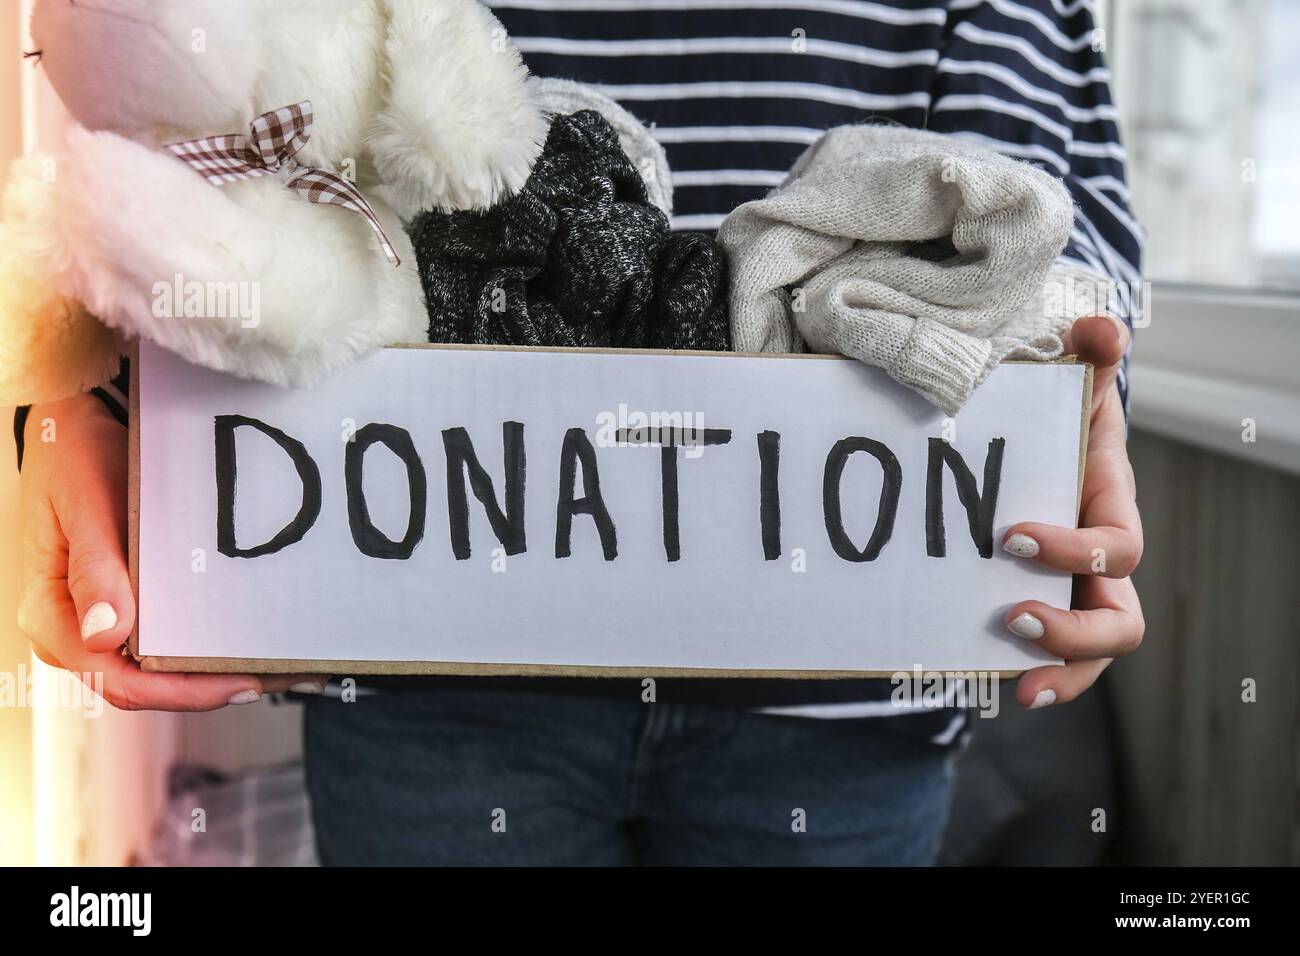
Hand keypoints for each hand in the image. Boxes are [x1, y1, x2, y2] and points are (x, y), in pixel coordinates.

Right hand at [16, 393, 325, 710]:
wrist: (78, 425)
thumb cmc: (74, 456)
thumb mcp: (83, 502)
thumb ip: (93, 568)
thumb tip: (107, 635)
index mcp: (53, 618)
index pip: (119, 680)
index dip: (180, 692)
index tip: (239, 682)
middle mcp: (76, 632)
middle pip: (148, 684)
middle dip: (214, 686)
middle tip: (284, 676)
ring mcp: (103, 622)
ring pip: (162, 668)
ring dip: (220, 670)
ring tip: (286, 665)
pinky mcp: (131, 606)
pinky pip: (170, 638)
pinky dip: (213, 642)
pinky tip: (258, 639)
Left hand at [1001, 314, 1144, 708]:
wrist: (1030, 442)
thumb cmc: (1056, 416)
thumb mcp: (1071, 384)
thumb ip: (1089, 353)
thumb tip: (1100, 328)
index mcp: (1109, 510)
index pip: (1116, 550)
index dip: (1075, 553)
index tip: (1012, 537)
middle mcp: (1097, 564)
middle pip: (1120, 622)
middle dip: (1075, 633)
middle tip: (1014, 619)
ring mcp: (1068, 591)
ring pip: (1090, 653)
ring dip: (1060, 672)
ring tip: (1018, 688)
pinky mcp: (1032, 604)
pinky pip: (1042, 654)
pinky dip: (1022, 671)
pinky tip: (984, 677)